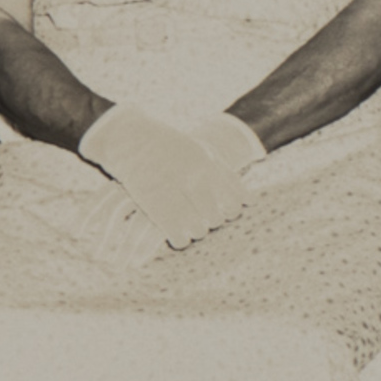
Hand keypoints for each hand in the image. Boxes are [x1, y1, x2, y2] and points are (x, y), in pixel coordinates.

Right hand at [78, 103, 247, 249]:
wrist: (130, 139)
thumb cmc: (173, 148)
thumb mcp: (203, 152)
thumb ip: (228, 176)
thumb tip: (251, 201)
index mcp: (209, 164)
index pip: (234, 203)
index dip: (231, 211)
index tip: (220, 209)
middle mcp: (193, 178)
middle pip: (217, 218)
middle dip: (211, 220)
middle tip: (200, 215)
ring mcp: (173, 192)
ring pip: (199, 230)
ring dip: (195, 231)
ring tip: (187, 223)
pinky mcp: (153, 206)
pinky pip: (178, 238)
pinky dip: (179, 241)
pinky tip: (175, 234)